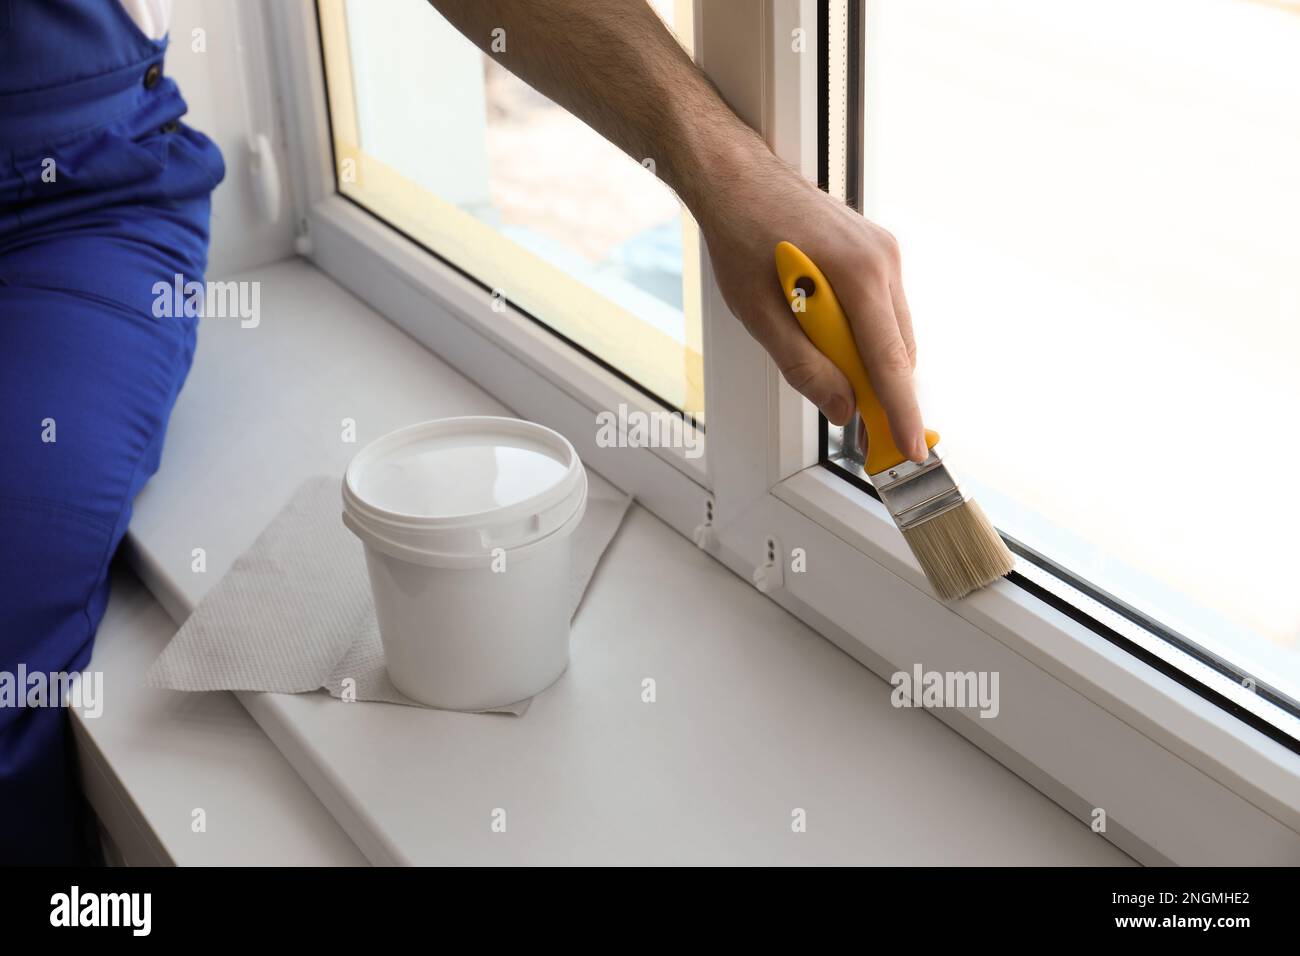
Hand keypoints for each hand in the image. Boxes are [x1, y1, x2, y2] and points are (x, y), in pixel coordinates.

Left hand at [695, 151, 926, 463]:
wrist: (737, 177)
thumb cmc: (742, 236)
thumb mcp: (760, 315)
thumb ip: (804, 367)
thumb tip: (843, 409)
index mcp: (858, 275)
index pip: (889, 362)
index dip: (901, 412)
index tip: (911, 449)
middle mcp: (883, 260)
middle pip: (898, 351)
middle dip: (882, 391)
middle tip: (860, 428)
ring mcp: (884, 251)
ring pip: (893, 331)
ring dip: (869, 361)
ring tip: (827, 366)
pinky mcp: (877, 249)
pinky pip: (883, 309)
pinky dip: (865, 334)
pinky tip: (828, 333)